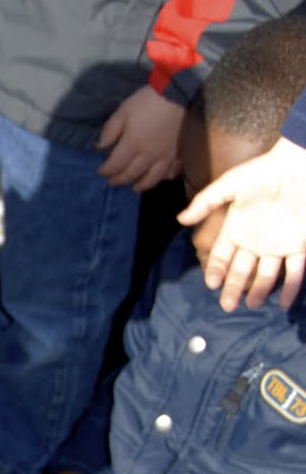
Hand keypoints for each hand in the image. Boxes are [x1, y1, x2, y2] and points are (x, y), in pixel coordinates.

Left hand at [97, 86, 184, 192]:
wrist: (177, 94)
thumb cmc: (147, 101)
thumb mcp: (123, 111)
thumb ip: (110, 130)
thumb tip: (100, 146)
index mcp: (133, 144)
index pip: (115, 165)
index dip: (106, 170)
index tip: (101, 171)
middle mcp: (148, 155)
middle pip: (131, 174)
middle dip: (119, 179)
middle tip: (112, 181)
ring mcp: (165, 157)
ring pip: (151, 179)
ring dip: (140, 185)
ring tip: (134, 187)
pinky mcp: (178, 154)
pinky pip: (171, 172)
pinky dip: (163, 178)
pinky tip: (159, 177)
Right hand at [177, 136, 305, 309]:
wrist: (296, 167)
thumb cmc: (263, 172)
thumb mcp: (230, 185)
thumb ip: (206, 202)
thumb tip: (180, 219)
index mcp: (236, 229)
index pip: (222, 256)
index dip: (216, 271)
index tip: (211, 284)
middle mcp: (254, 242)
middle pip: (241, 270)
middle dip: (233, 288)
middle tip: (227, 306)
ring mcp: (276, 245)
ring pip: (266, 275)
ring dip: (260, 291)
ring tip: (253, 304)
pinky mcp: (298, 246)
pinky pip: (294, 271)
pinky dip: (291, 288)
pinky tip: (284, 304)